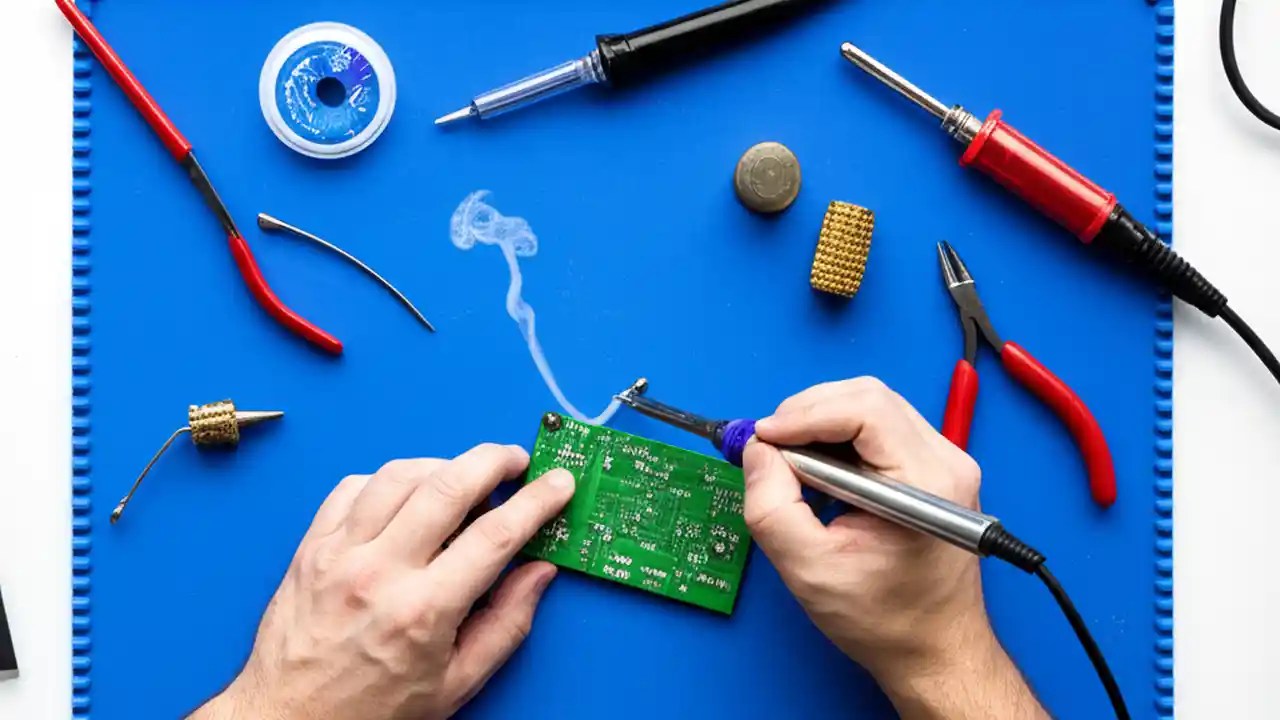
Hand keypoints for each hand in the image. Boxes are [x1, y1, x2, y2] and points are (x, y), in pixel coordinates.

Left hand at [190, 444, 574, 719]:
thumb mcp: (455, 684)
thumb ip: (506, 625)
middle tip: (515, 460)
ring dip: (442, 464)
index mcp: (423, 611)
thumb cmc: (370, 711)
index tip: (557, 483)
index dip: (535, 501)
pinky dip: (387, 479)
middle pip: (448, 486)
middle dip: (493, 461)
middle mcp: (380, 573)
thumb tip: (539, 572)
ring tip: (464, 476)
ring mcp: (339, 555)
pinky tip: (407, 493)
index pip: (494, 536)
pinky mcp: (311, 548)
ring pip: (399, 476)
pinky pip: (351, 487)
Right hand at [743, 378, 1045, 718]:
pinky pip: (879, 428)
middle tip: (768, 446)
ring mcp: (944, 462)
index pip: (865, 410)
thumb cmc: (885, 620)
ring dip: (821, 422)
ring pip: (872, 405)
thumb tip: (757, 451)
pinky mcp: (933, 468)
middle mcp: (946, 462)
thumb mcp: (810, 571)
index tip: (764, 439)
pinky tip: (817, 470)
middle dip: (808, 412)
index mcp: (927, 484)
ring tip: (789, 459)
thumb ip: (773, 507)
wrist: (935, 650)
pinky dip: (838, 436)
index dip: (805, 414)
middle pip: (868, 396)